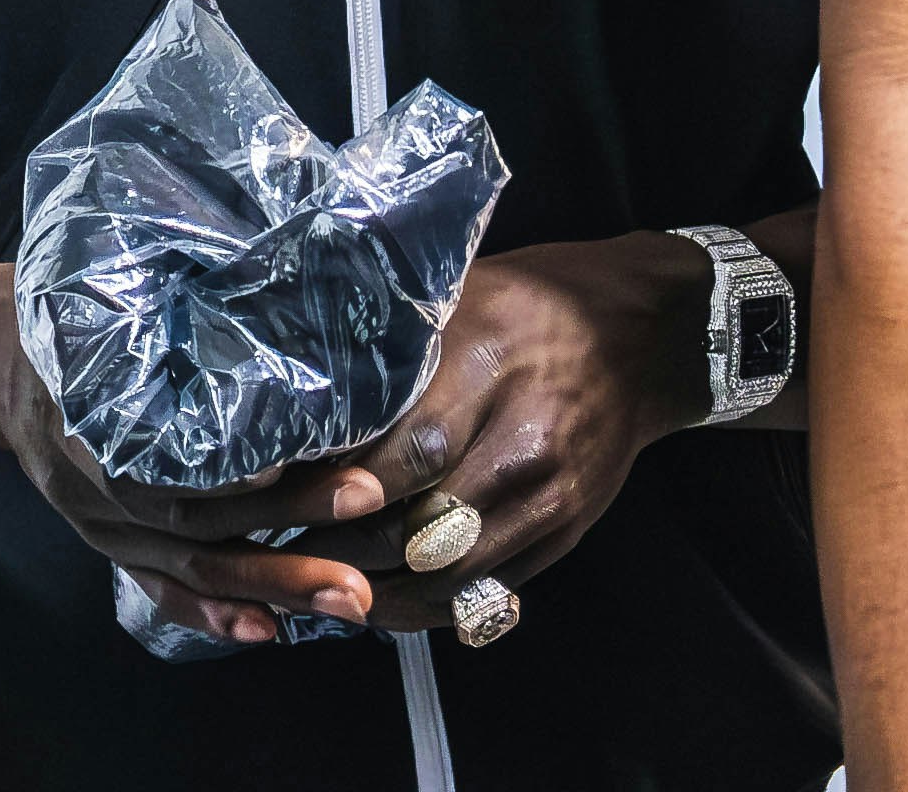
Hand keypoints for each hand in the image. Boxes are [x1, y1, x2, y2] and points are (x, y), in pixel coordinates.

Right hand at [0, 259, 398, 637]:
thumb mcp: (91, 278)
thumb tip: (250, 235)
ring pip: (194, 568)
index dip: (230, 472)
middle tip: (367, 506)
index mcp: (86, 416)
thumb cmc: (60, 305)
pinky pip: (164, 590)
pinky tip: (271, 628)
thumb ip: (157, 280)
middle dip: (288, 527)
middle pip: (197, 525)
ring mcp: (102, 526)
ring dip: (276, 584)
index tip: (302, 459)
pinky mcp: (115, 544)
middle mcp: (93, 487)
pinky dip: (216, 614)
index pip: (165, 463)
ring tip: (351, 594)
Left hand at [10, 238, 708, 651]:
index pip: (403, 452)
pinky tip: (371, 599)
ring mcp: (548, 496)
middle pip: (415, 525)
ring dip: (369, 590)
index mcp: (490, 366)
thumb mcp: (459, 300)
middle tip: (267, 553)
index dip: (332, 491)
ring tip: (305, 585)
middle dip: (334, 550)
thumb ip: (389, 350)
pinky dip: (420, 607)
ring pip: (443, 574)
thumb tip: (292, 383)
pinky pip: (482, 595)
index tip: (269, 500)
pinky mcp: (561, 534)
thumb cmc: (531, 306)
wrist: (641, 337)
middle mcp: (522, 440)